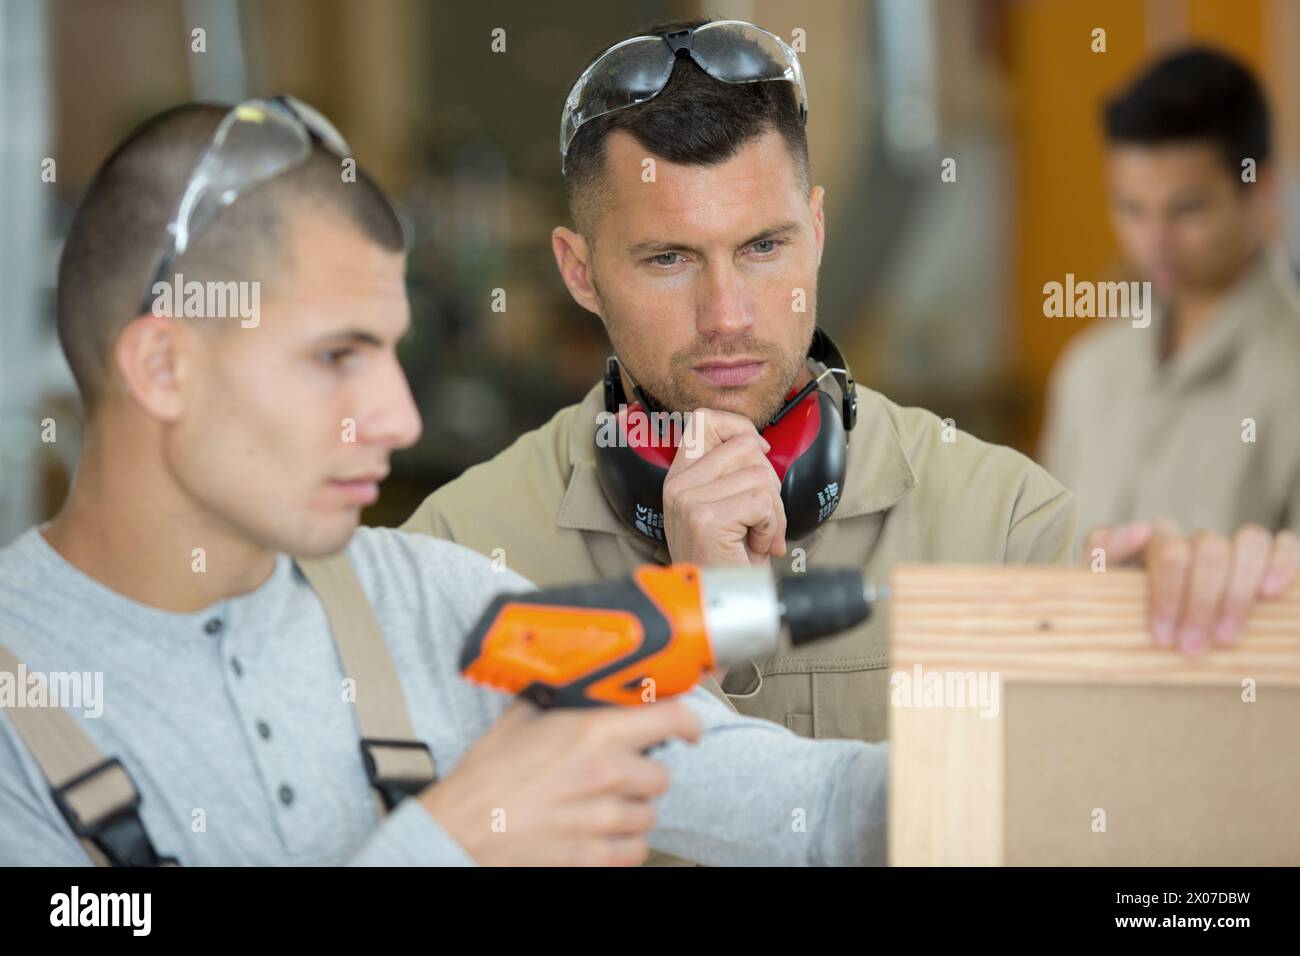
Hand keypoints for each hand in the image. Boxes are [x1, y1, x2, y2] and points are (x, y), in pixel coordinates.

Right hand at [419, 699, 701, 865]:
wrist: (459, 830)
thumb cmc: (484, 779)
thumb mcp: (520, 720)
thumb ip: (556, 701)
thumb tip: (571, 686)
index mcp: (592, 735)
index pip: (669, 718)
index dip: (688, 720)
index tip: (689, 727)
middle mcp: (606, 775)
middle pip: (661, 775)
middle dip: (642, 774)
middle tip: (618, 774)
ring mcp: (603, 819)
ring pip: (649, 815)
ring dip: (631, 811)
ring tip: (600, 807)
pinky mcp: (594, 856)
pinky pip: (635, 851)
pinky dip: (623, 845)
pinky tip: (600, 835)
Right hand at [663, 407, 785, 566]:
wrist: (719, 606)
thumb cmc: (727, 560)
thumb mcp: (723, 505)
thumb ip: (732, 471)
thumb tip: (759, 444)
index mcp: (680, 477)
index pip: (704, 420)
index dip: (739, 427)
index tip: (758, 451)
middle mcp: (678, 484)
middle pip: (745, 446)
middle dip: (769, 482)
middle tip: (761, 518)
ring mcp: (689, 500)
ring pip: (760, 475)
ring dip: (773, 511)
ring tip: (756, 535)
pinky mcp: (706, 518)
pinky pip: (762, 503)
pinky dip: (771, 527)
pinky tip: (755, 546)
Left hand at [1083, 520, 1299, 653]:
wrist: (1115, 622)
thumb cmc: (1112, 606)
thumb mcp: (1094, 583)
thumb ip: (1103, 552)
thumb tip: (1139, 529)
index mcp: (1151, 540)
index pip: (1169, 551)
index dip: (1168, 594)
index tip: (1162, 636)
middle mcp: (1192, 538)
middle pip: (1210, 551)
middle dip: (1202, 603)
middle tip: (1193, 648)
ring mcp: (1227, 546)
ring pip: (1249, 543)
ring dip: (1239, 593)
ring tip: (1227, 637)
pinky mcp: (1260, 559)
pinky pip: (1281, 543)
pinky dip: (1283, 562)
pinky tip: (1273, 592)